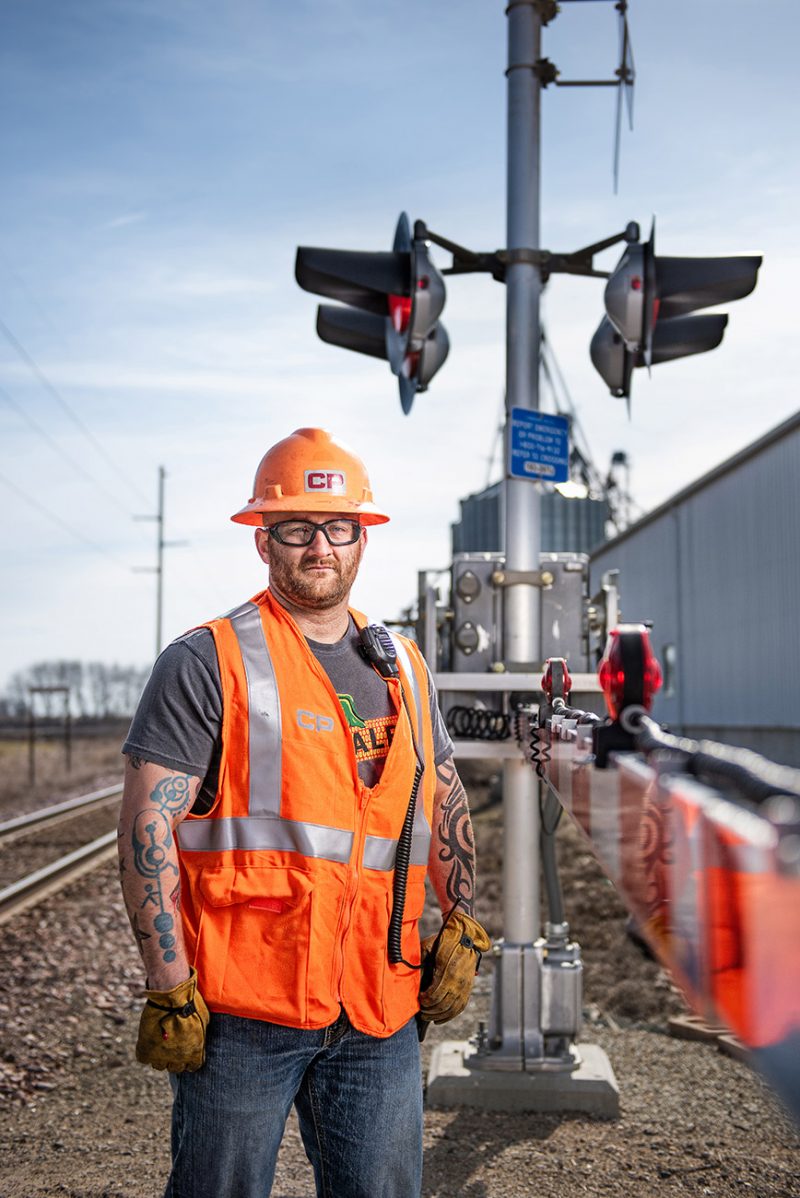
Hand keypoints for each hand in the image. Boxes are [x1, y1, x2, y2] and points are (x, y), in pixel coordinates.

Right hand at [135, 967, 209, 1071]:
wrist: (171, 995)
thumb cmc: (190, 1003)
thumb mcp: (204, 1020)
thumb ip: (200, 1034)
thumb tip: (198, 1037)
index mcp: (195, 1052)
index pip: (193, 1066)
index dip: (189, 1059)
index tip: (186, 1051)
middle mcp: (178, 1059)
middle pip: (175, 1068)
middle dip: (175, 1058)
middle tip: (172, 1045)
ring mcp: (161, 1056)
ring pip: (159, 1065)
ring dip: (160, 1056)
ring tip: (160, 1042)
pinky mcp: (146, 1050)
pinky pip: (144, 1058)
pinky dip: (146, 1051)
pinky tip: (150, 1040)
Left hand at [418, 911, 490, 1025]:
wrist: (466, 937)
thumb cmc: (445, 941)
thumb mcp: (428, 948)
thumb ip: (420, 965)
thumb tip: (412, 980)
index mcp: (448, 971)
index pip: (434, 995)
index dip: (424, 1001)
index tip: (419, 999)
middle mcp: (458, 981)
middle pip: (442, 1005)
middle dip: (429, 1010)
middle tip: (420, 1011)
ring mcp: (465, 987)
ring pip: (451, 1009)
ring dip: (437, 1015)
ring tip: (427, 1015)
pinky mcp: (468, 989)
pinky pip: (460, 1008)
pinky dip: (449, 1016)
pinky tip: (440, 1018)